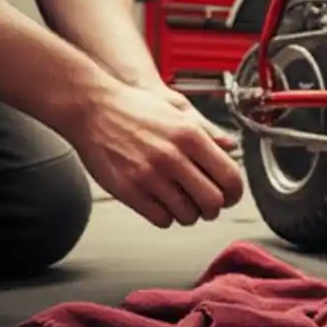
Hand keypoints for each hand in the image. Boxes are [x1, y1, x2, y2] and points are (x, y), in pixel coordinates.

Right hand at [67, 83, 245, 227]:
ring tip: (183, 204)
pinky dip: (166, 217)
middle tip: (208, 205)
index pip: (230, 177)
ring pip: (187, 215)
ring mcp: (150, 175)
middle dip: (214, 208)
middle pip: (212, 201)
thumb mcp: (178, 108)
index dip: (235, 193)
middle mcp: (173, 156)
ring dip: (190, 215)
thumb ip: (207, 129)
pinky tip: (163, 205)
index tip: (230, 196)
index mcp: (190, 135)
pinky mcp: (129, 190)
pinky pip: (161, 219)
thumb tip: (231, 146)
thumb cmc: (134, 107)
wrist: (91, 107)